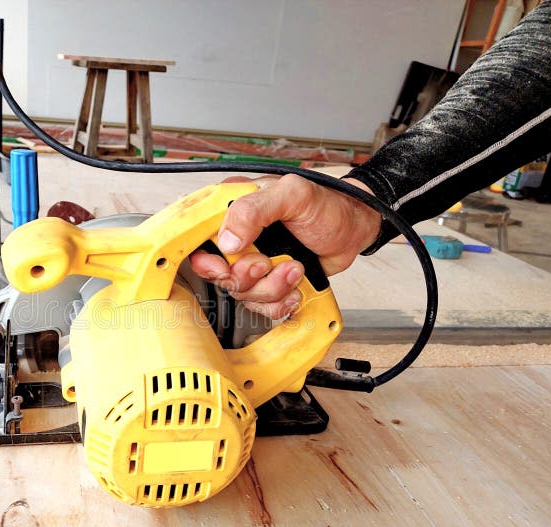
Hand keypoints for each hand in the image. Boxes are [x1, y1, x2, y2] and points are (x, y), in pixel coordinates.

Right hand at [189, 174, 380, 318]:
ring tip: (295, 268)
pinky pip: (260, 305)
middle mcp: (238, 236)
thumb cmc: (328, 205)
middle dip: (245, 276)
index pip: (197, 236)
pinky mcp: (268, 281)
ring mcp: (252, 260)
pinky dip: (279, 302)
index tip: (224, 265)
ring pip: (241, 292)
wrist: (353, 230)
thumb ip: (255, 210)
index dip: (205, 257)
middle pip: (217, 272)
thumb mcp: (293, 195)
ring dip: (271, 288)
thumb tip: (227, 241)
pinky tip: (295, 285)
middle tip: (267, 264)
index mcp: (234, 209)